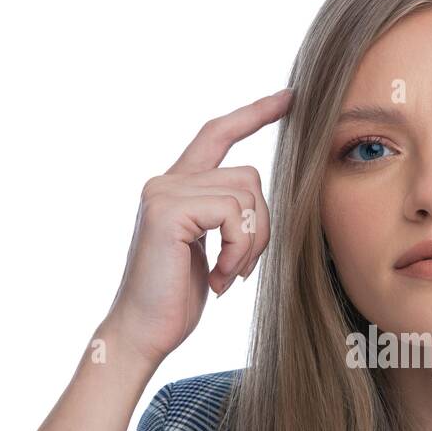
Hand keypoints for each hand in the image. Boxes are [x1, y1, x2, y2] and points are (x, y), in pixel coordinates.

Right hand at [103, 87, 291, 366]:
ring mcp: (163, 192)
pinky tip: (218, 278)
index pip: (218, 133)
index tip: (288, 98)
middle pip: (249, 176)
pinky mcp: (167, 210)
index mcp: (177, 186)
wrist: (143, 332)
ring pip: (246, 195)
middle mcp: (166, 180)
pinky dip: (238, 251)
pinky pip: (234, 215)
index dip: (254, 114)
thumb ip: (226, 215)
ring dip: (250, 244)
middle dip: (261, 226)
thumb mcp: (211, 248)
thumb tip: (257, 197)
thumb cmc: (176, 298)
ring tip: (228, 274)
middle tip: (241, 268)